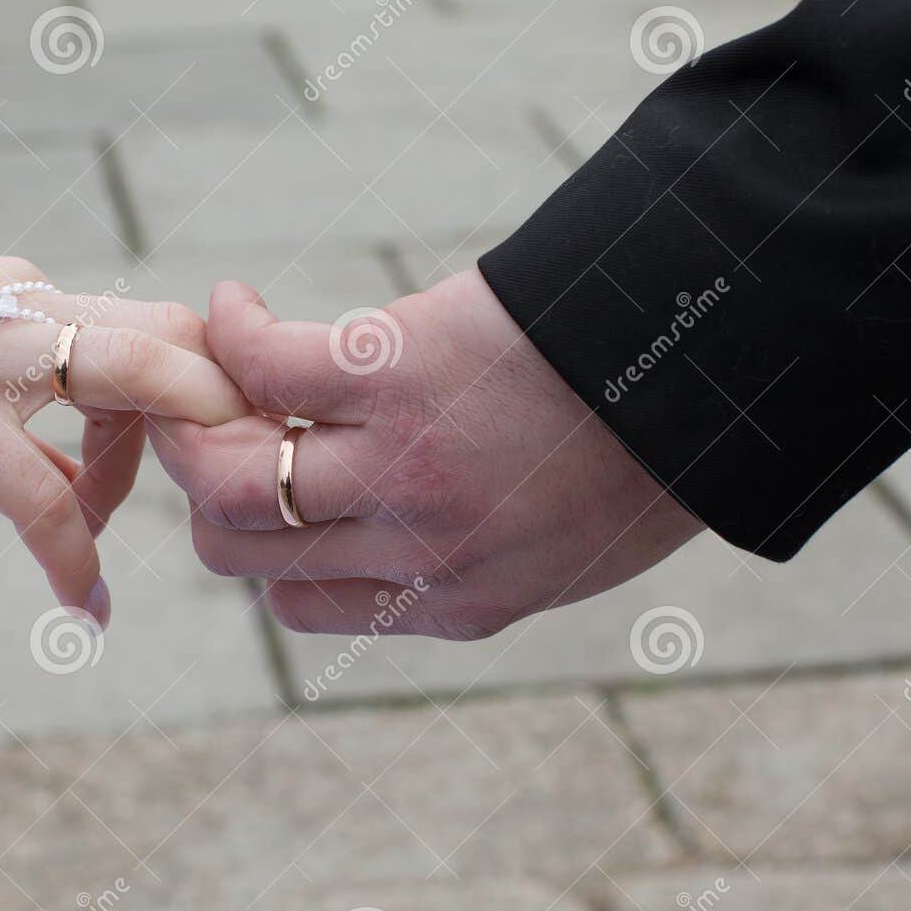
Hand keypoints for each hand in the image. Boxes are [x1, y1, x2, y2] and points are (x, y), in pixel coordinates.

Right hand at [0, 252, 249, 624]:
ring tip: (81, 539)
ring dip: (136, 485)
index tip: (210, 462)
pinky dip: (74, 558)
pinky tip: (84, 606)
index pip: (166, 321)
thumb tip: (77, 488)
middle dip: (224, 416)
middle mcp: (24, 306)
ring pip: (134, 391)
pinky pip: (38, 496)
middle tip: (221, 494)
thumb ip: (25, 417)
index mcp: (30, 295)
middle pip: (179, 335)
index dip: (216, 388)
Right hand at [150, 269, 703, 638]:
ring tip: (207, 372)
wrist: (718, 360)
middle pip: (239, 548)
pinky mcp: (397, 373)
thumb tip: (404, 545)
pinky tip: (238, 305)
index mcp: (461, 599)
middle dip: (205, 489)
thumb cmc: (650, 444)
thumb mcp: (572, 550)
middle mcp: (421, 549)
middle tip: (213, 426)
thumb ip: (479, 560)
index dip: (265, 550)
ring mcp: (404, 467)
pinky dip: (233, 331)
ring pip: (227, 476)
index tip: (266, 491)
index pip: (299, 605)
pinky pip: (265, 365)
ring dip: (193, 417)